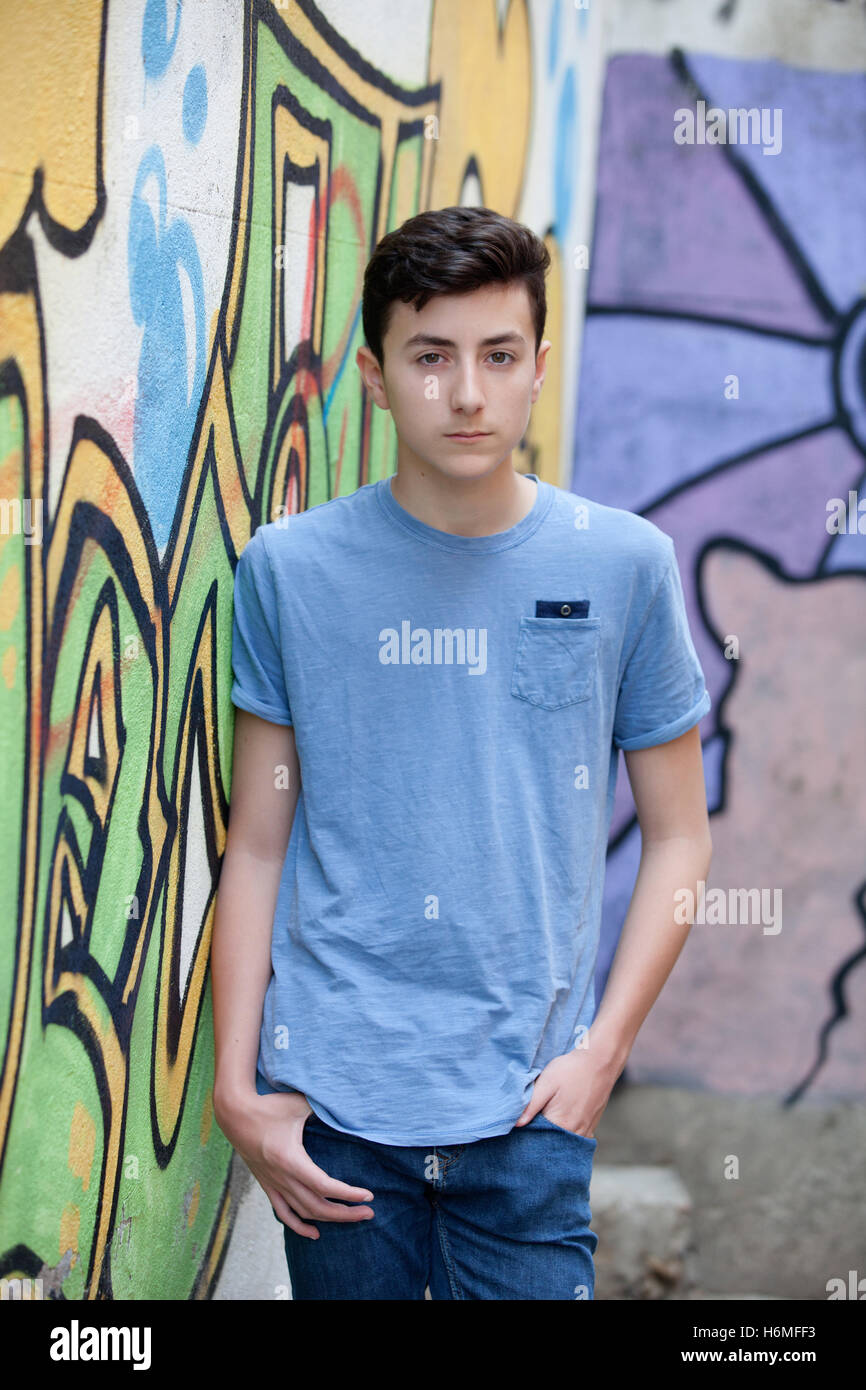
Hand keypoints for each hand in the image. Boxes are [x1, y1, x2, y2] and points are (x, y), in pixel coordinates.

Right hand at [214, 1088, 374, 1239]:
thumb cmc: (269, 1107)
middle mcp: (282, 1177)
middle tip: (369, 1212)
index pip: (324, 1186)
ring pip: (304, 1213)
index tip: (368, 1196)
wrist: (235, 1114)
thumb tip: (347, 1110)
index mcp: (291, 1160)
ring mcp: (273, 1184)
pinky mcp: (267, 1185)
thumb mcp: (299, 1104)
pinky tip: (315, 1234)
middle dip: (346, 1213)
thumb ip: (323, 1108)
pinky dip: (299, 1227)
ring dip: (329, 1219)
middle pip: (317, 1207)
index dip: (348, 1194)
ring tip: (352, 1218)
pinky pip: (283, 1213)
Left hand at [513, 1046, 617, 1137]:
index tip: (523, 1123)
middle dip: (541, 1135)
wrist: (600, 1061)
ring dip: (554, 1134)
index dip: (528, 1131)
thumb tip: (516, 1124)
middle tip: (535, 1117)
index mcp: (561, 1124)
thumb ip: (531, 1106)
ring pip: (564, 1141)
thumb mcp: (547, 1083)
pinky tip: (561, 1120)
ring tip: (548, 1117)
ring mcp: (586, 1130)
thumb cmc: (572, 1069)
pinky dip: (566, 1133)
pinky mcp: (592, 1126)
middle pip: (552, 1142)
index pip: (538, 1137)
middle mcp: (575, 1132)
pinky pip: (575, 1137)